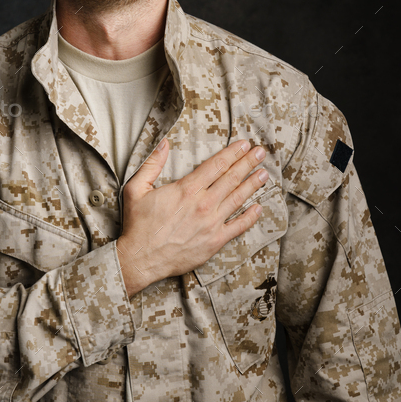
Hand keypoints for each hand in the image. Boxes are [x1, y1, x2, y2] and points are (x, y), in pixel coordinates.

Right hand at [117, 138, 267, 296]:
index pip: (216, 165)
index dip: (232, 153)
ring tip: (264, 173)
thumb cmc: (138, 225)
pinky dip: (250, 217)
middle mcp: (203, 203)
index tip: (244, 144)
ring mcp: (211, 223)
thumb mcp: (136, 189)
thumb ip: (151, 164)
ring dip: (253, 184)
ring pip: (238, 199)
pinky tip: (259, 208)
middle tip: (260, 153)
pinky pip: (238, 226)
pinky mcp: (214, 241)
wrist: (141, 258)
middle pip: (231, 178)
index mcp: (186, 189)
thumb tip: (163, 143)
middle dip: (247, 163)